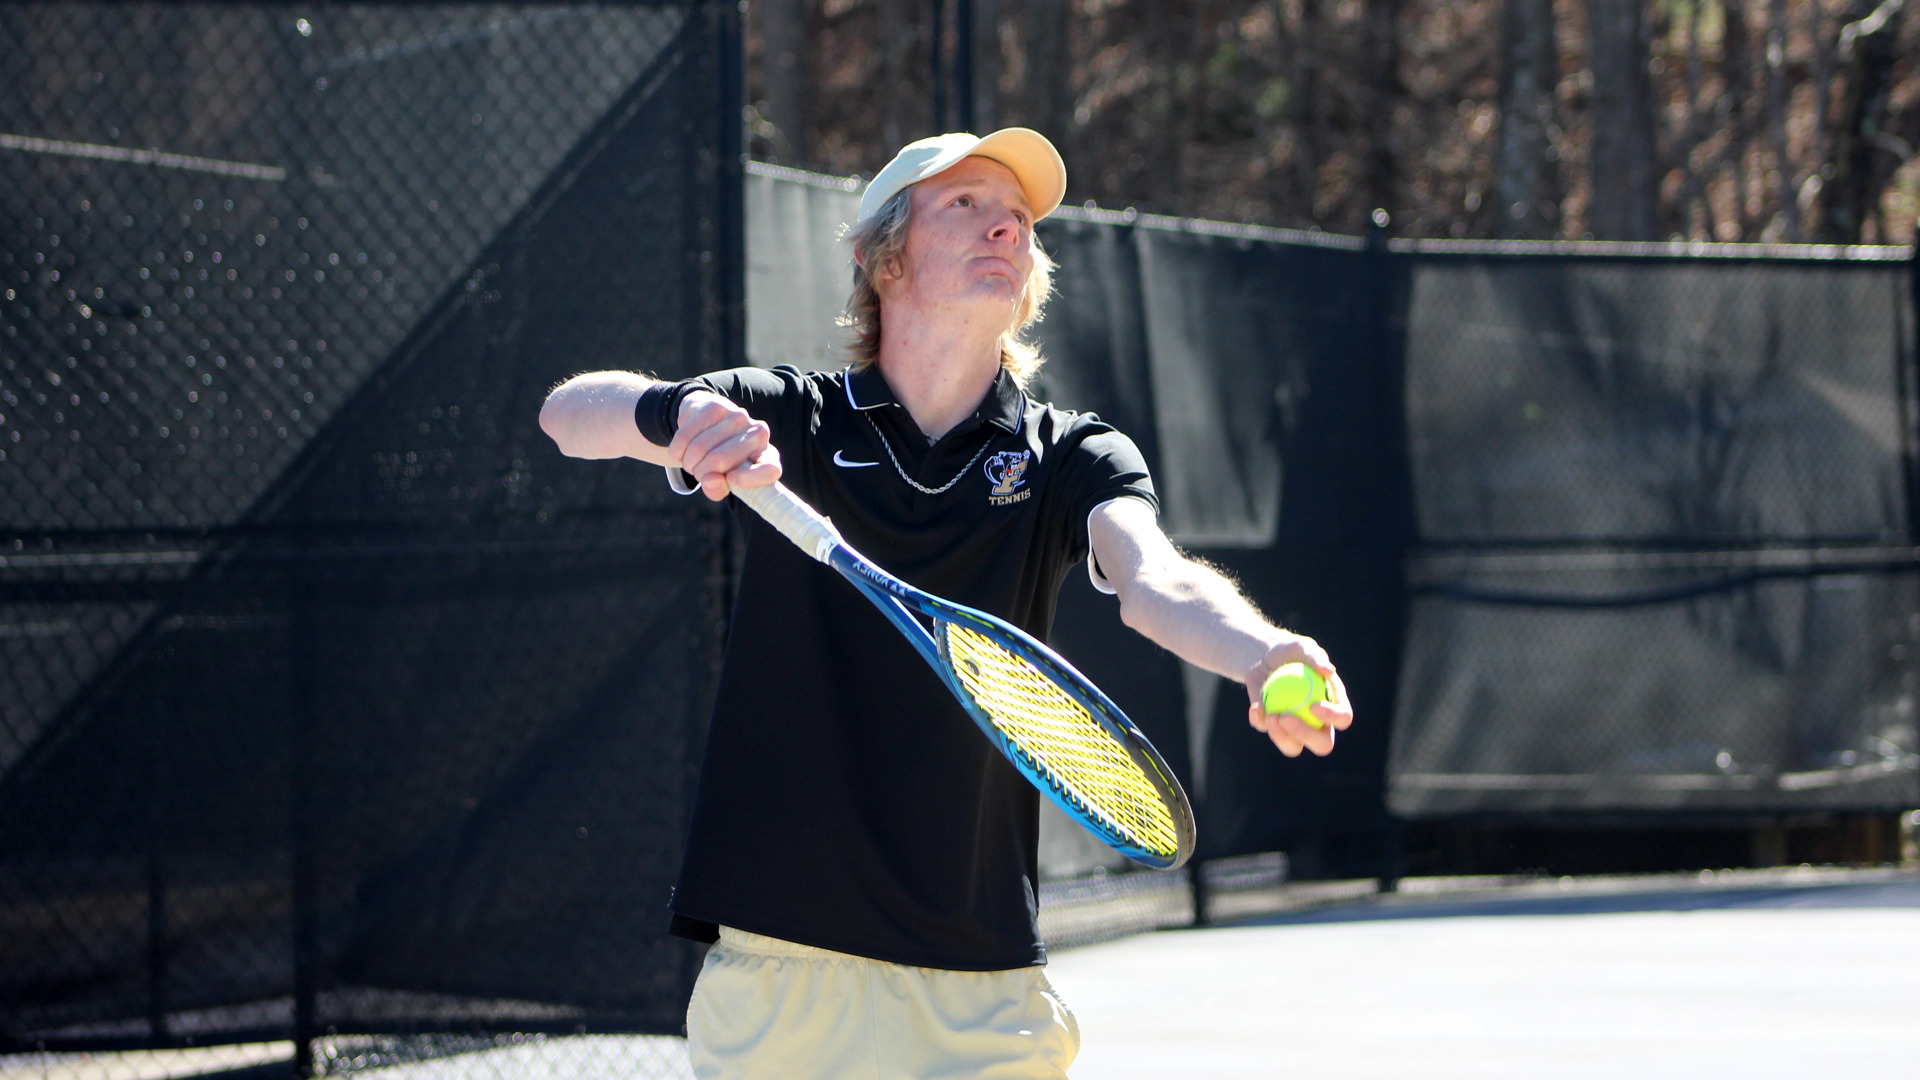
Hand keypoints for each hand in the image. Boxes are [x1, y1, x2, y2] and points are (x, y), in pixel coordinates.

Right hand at [669, 391, 781, 500]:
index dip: (749, 478)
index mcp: (767, 457)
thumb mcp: (723, 481)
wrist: (708, 422)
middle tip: (699, 473)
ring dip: (687, 462)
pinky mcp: (715, 406)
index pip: (770, 470)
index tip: (731, 479)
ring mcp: (738, 417)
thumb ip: (717, 490)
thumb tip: (710, 481)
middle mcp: (759, 434)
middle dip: (700, 473)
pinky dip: (677, 450)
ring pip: (699, 449)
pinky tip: (681, 451)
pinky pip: (685, 436)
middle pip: (719, 461)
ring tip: (691, 461)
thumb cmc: (720, 460)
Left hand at [1243, 634, 1350, 757]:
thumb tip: (1328, 670)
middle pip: (1322, 743)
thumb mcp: (1302, 648)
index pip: (1343, 717)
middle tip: (1286, 717)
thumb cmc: (1292, 651)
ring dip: (1281, 737)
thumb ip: (1315, 657)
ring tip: (1270, 715)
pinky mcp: (1273, 727)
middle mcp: (1319, 724)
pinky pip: (1267, 731)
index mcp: (1334, 705)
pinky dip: (1259, 720)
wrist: (1266, 656)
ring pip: (1293, 747)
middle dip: (1306, 735)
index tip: (1314, 706)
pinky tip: (1256, 707)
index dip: (1332, 717)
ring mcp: (1296, 729)